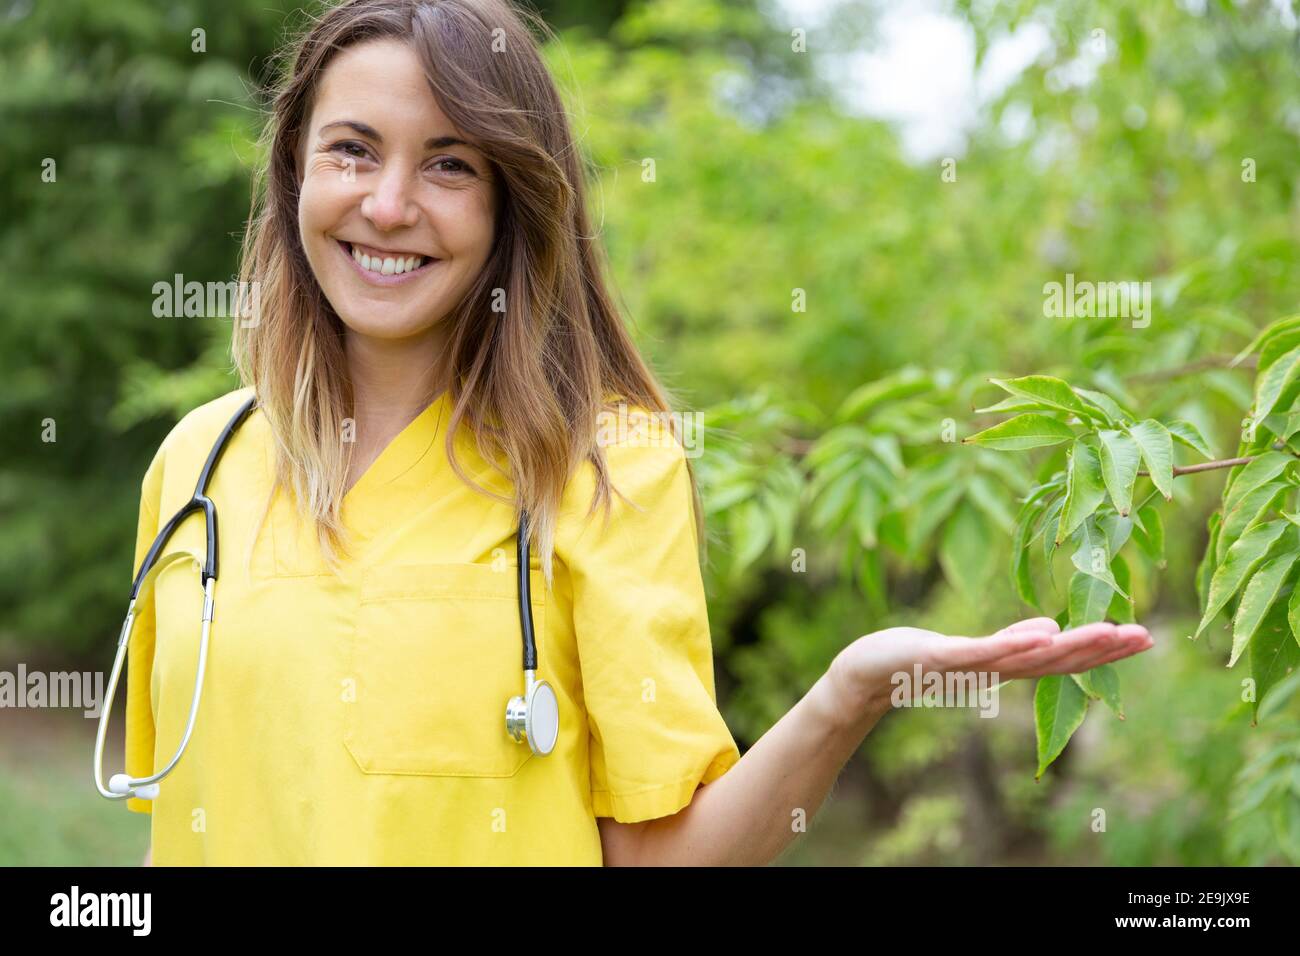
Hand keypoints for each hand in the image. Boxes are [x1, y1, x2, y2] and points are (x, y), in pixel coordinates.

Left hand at [828, 617, 1153, 718]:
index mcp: (1003, 665)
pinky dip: (1012, 644)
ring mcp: (968, 666)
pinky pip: (981, 652)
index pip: (1062, 658)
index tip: (1144, 637)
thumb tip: (1053, 627)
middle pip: (1056, 662)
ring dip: (1070, 646)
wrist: (867, 673)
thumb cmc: (917, 657)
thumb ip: (1012, 640)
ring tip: (1110, 631)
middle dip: (1102, 650)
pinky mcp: (939, 657)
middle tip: (1147, 636)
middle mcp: (993, 671)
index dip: (1103, 650)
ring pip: (1027, 658)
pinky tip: (1044, 633)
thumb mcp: (971, 646)